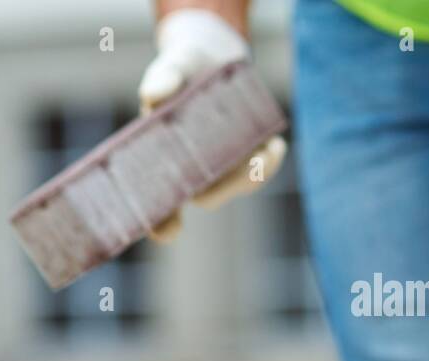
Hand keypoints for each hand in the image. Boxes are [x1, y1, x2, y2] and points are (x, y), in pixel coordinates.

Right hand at [138, 8, 285, 241]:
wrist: (210, 60)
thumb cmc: (181, 70)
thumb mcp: (171, 66)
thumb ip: (162, 79)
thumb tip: (154, 95)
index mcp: (158, 164)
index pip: (156, 205)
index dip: (160, 224)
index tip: (170, 232)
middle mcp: (187, 174)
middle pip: (205, 198)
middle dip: (226, 186)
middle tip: (247, 160)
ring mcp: (216, 171)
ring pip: (234, 187)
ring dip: (253, 175)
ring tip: (268, 149)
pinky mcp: (241, 160)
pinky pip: (255, 175)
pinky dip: (267, 164)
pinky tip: (274, 145)